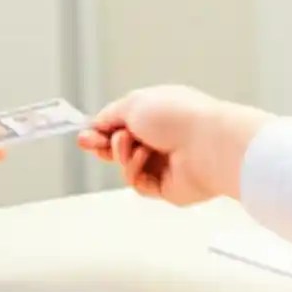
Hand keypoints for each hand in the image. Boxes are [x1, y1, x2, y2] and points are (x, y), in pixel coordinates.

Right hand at [75, 85, 275, 205]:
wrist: (206, 142)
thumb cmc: (175, 116)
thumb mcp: (133, 103)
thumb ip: (110, 115)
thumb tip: (96, 124)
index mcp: (156, 114)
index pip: (122, 124)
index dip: (101, 130)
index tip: (85, 134)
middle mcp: (160, 139)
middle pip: (120, 148)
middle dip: (104, 145)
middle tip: (92, 144)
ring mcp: (163, 163)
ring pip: (125, 166)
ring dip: (122, 154)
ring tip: (132, 145)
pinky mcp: (166, 187)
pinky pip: (137, 182)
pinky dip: (134, 170)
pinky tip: (144, 158)